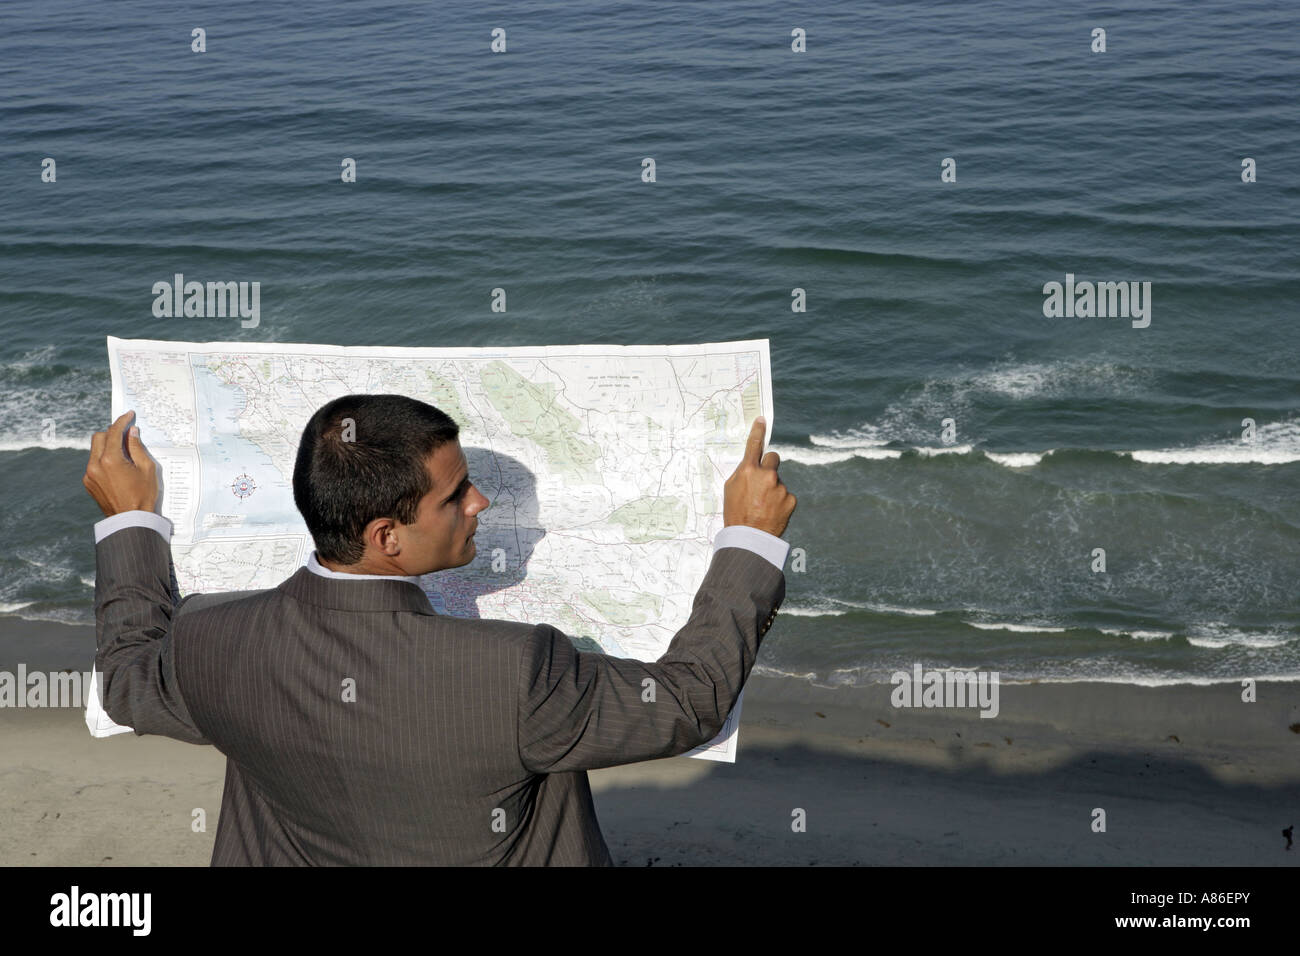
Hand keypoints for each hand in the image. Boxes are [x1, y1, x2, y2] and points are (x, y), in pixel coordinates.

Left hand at [83, 411, 160, 516]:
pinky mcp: (88, 483)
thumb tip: (132, 432)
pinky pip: (94, 464)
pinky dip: (104, 460)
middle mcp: (95, 465)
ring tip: (124, 454)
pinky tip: (118, 469)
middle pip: (99, 437)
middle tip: (126, 435)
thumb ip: (137, 447)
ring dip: (107, 447)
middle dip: (112, 433)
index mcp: (110, 460)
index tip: (129, 415)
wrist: (131, 520)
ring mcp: (89, 475)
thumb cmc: (143, 495)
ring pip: (95, 450)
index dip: (122, 421)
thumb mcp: (147, 469)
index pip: (113, 432)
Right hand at [723, 416, 795, 536]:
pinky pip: (786, 495)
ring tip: (763, 507)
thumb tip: (751, 464)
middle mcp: (766, 475)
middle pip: (773, 458)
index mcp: (748, 470)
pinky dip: (780, 502)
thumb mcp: (730, 489)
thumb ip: (742, 473)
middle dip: (769, 467)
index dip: (758, 430)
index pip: (754, 444)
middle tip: (762, 483)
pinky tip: (771, 512)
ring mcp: (780, 487)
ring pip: (778, 481)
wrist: (749, 539)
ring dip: (773, 490)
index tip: (762, 420)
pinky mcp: (790, 499)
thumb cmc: (735, 514)